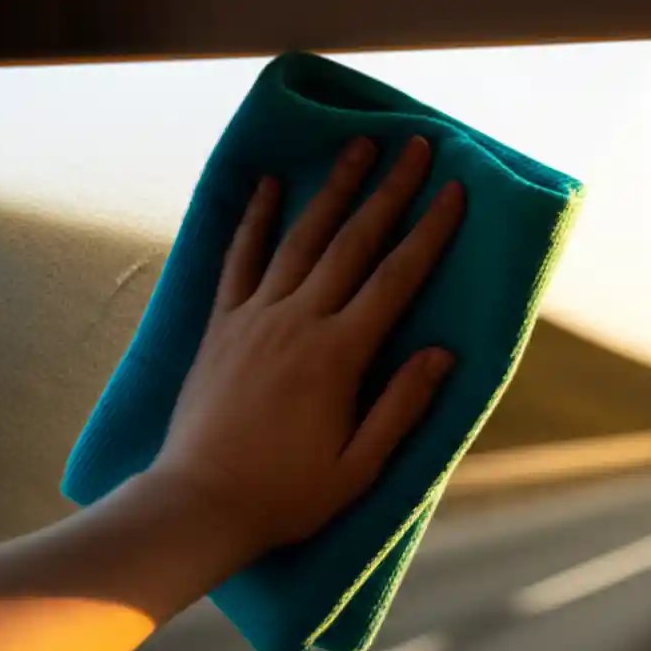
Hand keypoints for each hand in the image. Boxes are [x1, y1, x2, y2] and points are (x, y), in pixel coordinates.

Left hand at [150, 135, 461, 556]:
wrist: (197, 504)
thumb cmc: (286, 495)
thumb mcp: (359, 466)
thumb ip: (401, 405)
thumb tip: (444, 353)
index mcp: (337, 356)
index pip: (395, 279)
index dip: (429, 232)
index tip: (453, 191)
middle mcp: (297, 322)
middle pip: (353, 242)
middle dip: (388, 191)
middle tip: (414, 146)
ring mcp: (254, 318)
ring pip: (301, 238)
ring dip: (332, 189)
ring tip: (357, 147)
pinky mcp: (221, 325)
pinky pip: (240, 259)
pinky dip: (256, 219)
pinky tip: (271, 185)